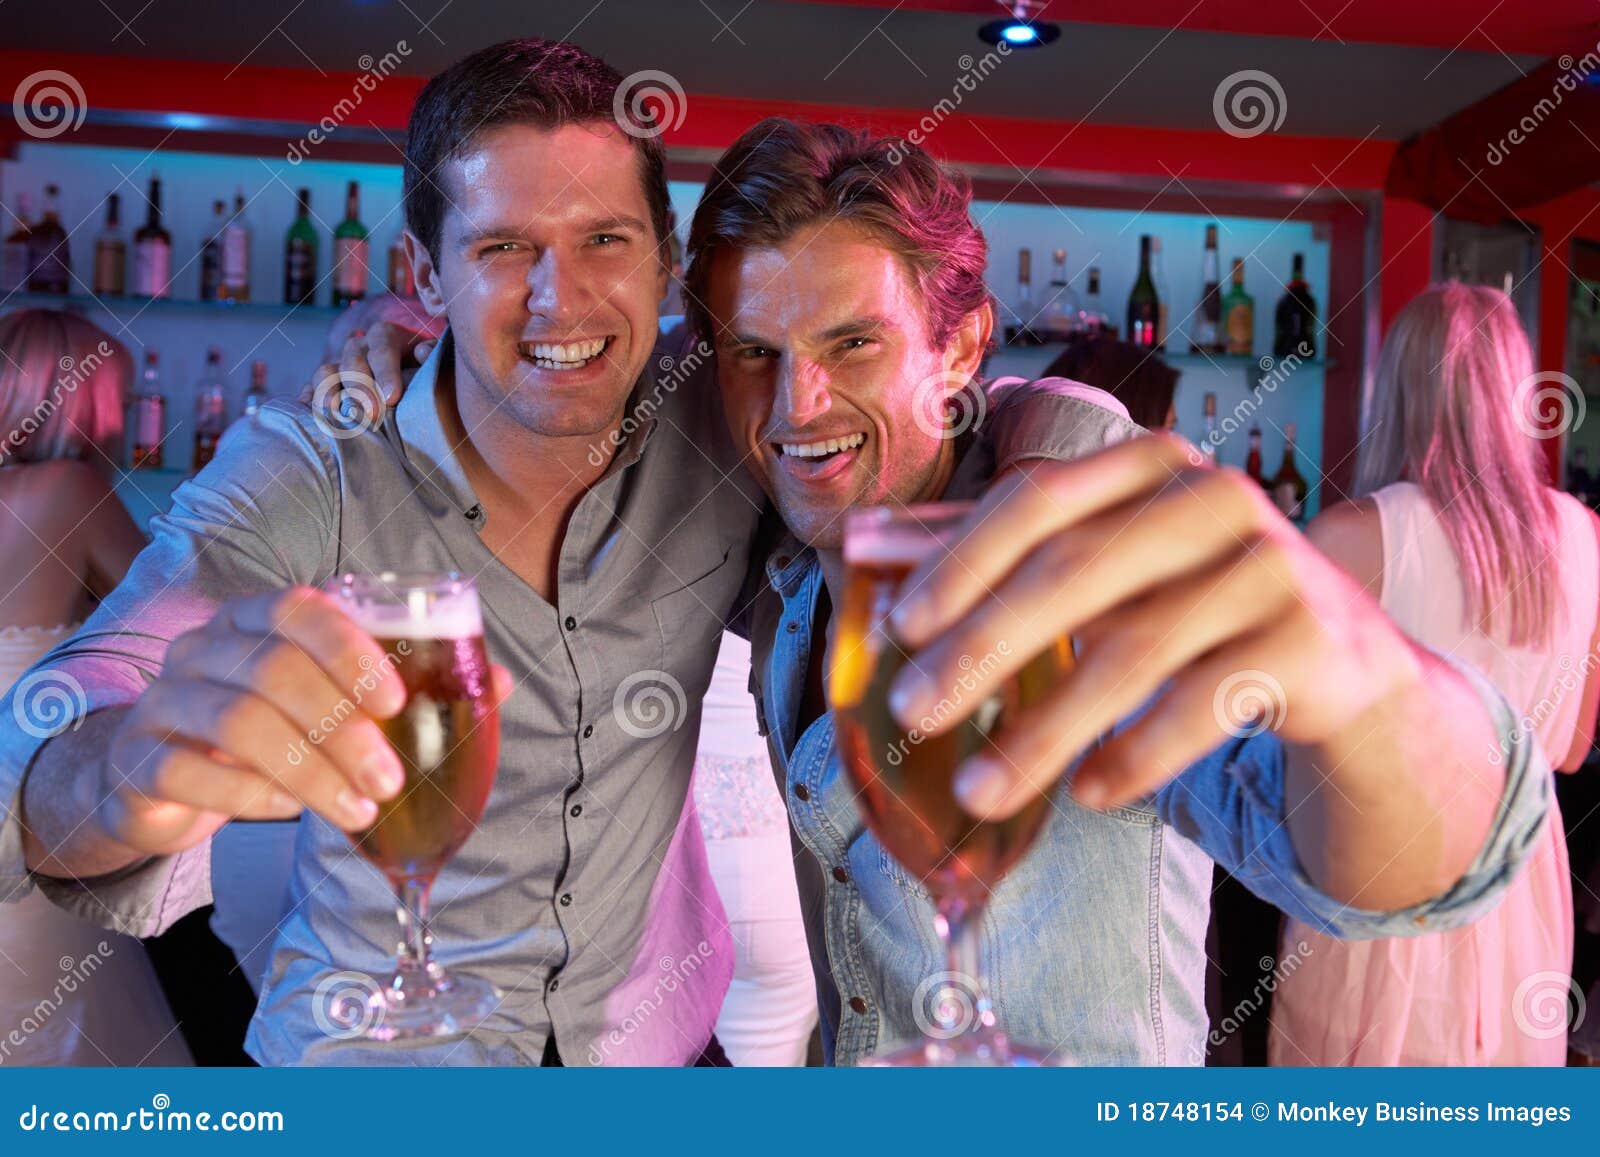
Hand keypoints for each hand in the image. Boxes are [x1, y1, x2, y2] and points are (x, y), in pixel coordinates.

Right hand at [94, 587, 510, 856]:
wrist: (161, 777)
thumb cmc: (268, 730)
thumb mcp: (331, 703)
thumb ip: (409, 689)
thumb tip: (497, 682)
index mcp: (255, 619)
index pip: (297, 608)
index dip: (348, 649)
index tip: (396, 701)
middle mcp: (204, 647)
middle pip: (273, 671)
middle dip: (344, 730)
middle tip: (391, 780)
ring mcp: (164, 699)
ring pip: (238, 724)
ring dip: (312, 773)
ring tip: (359, 809)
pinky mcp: (139, 759)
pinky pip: (193, 774)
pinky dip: (252, 797)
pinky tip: (289, 812)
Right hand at [299, 319, 439, 414]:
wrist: (410, 384)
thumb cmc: (423, 376)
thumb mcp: (432, 363)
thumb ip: (431, 356)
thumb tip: (422, 352)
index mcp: (386, 336)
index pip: (382, 345)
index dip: (385, 370)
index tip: (392, 397)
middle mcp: (359, 347)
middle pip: (352, 359)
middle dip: (359, 386)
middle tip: (369, 412)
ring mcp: (338, 366)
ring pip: (326, 371)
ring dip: (328, 391)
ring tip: (333, 413)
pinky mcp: (324, 386)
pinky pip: (309, 389)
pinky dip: (307, 400)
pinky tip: (306, 416)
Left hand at [885, 433, 1421, 818]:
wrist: (1341, 655)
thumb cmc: (1189, 595)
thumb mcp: (1100, 556)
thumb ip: (988, 547)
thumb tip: (863, 542)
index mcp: (1147, 466)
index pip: (1037, 501)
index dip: (960, 558)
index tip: (898, 622)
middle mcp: (1212, 500)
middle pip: (1074, 573)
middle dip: (981, 647)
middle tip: (911, 710)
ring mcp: (1269, 568)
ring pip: (1133, 652)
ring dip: (1045, 731)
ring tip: (978, 790)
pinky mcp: (1308, 642)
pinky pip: (1204, 707)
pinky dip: (1138, 756)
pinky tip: (1088, 795)